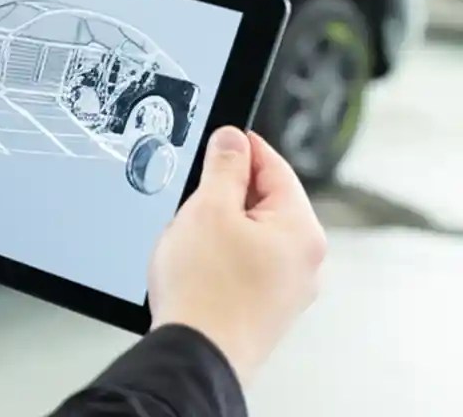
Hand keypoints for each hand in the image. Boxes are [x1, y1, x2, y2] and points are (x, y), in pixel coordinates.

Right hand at [149, 127, 326, 385]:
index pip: (275, 167)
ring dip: (221, 229)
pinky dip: (220, 258)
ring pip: (253, 236)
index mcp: (302, 230)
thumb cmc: (205, 290)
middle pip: (266, 203)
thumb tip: (233, 140)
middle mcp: (306, 261)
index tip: (220, 139)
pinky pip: (245, 266)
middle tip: (193, 199)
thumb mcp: (207, 208)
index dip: (242, 147)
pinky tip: (195, 268)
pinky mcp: (266, 310)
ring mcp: (288, 290)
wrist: (196, 355)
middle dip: (226, 195)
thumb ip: (224, 166)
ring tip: (189, 241)